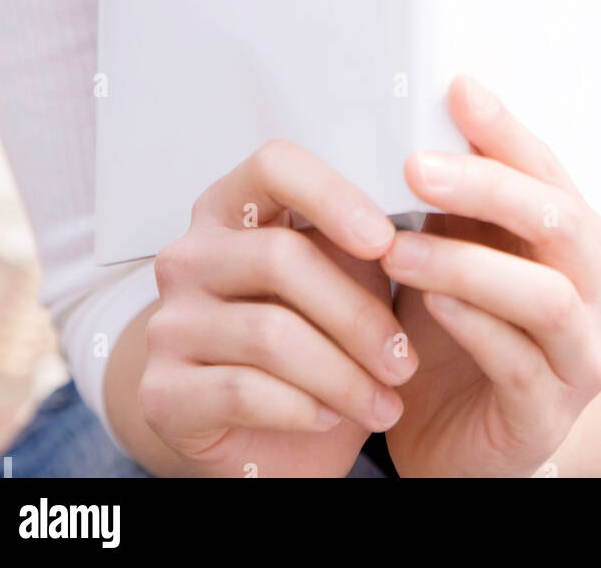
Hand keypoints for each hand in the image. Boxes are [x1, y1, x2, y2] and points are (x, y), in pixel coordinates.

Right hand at [138, 140, 419, 477]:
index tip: (385, 241)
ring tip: (386, 403)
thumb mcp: (345, 278)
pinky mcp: (162, 391)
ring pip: (268, 333)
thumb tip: (437, 201)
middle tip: (405, 361)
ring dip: (343, 375)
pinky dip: (302, 408)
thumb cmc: (309, 338)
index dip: (332, 195)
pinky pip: (243, 390)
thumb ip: (369, 240)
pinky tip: (333, 418)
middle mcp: (188, 255)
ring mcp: (167, 322)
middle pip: (279, 258)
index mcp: (231, 208)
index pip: (273, 166)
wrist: (254, 434)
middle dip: (358, 315)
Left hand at [381, 76, 600, 477]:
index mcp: (577, 244)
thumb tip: (414, 112)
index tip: (456, 88)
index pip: (550, 171)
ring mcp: (583, 362)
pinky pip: (519, 364)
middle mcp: (598, 297)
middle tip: (416, 165)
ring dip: (467, 263)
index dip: (506, 129)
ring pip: (547, 297)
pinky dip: (471, 326)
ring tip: (397, 247)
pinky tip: (426, 304)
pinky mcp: (549, 419)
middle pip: (562, 224)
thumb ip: (448, 195)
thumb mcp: (451, 250)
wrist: (454, 440)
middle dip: (489, 187)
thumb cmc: (453, 332)